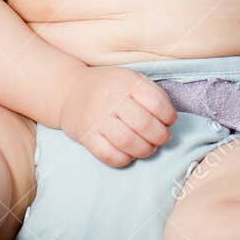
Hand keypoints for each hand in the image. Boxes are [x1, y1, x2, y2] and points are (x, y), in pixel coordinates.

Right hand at [59, 66, 176, 167]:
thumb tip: (170, 121)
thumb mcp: (131, 79)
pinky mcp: (86, 136)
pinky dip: (125, 160)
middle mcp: (112, 99)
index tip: (169, 122)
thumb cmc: (108, 87)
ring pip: (128, 142)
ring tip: (149, 148)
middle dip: (160, 137)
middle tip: (162, 139)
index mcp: (127, 82)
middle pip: (145, 125)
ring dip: (145, 150)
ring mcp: (97, 119)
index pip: (157, 103)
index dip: (169, 117)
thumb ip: (150, 95)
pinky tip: (129, 154)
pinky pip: (109, 155)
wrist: (70, 90)